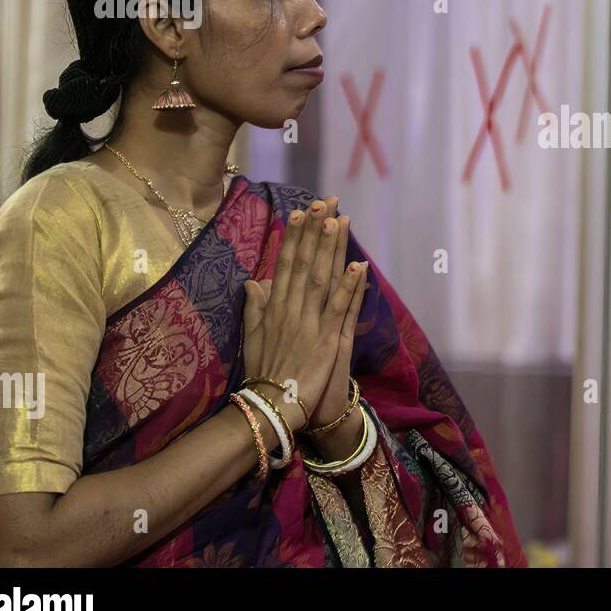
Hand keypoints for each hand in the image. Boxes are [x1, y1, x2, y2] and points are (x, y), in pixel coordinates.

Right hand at [240, 197, 364, 431]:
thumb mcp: (253, 338)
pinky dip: (349, 287)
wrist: (272, 408)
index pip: (285, 265)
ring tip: (338, 220)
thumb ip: (254, 308)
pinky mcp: (326, 340)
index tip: (300, 211)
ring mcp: (308, 324)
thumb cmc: (265, 375)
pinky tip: (358, 265)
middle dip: (313, 232)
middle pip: (303, 264)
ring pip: (320, 279)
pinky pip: (339, 308)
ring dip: (329, 249)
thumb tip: (252, 279)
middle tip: (323, 201)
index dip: (294, 237)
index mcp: (274, 309)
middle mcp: (290, 310)